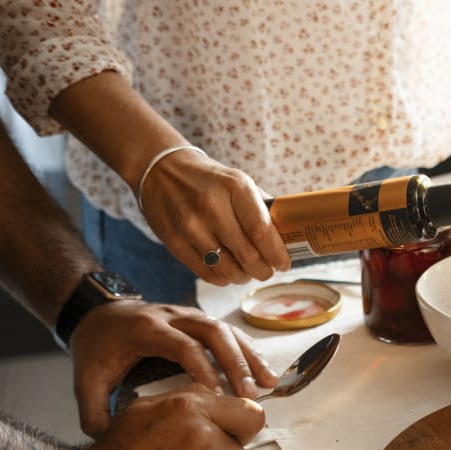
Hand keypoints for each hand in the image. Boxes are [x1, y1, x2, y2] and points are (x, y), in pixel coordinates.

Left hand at [70, 300, 278, 436]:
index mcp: (145, 329)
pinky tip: (265, 372)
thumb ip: (94, 412)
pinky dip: (249, 350)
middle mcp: (172, 316)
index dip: (204, 370)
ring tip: (268, 383)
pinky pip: (230, 331)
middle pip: (213, 331)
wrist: (97, 314)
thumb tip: (115, 442)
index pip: (183, 345)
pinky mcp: (199, 320)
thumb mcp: (85, 380)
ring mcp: (189, 314)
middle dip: (236, 363)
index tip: (217, 399)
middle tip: (250, 395)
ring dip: (250, 356)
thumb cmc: (96, 349)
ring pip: (227, 328)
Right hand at [137, 150, 290, 283]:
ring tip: (248, 272)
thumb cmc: (210, 180)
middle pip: (248, 255)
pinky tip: (229, 271)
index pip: (262, 231)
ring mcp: (190, 227)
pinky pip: (207, 274)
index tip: (284, 263)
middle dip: (264, 270)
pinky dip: (224, 279)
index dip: (277, 254)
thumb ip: (262, 208)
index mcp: (235, 187)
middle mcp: (212, 207)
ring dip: (244, 277)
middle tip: (268, 271)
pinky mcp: (174, 243)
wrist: (161, 171)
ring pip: (228, 270)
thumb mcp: (239, 182)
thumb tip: (289, 237)